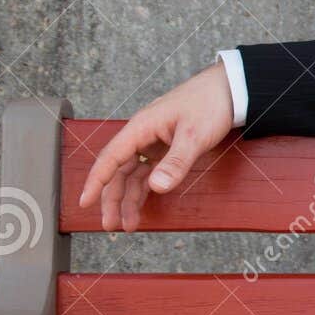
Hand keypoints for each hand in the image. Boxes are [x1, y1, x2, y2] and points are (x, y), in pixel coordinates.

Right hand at [76, 60, 235, 231]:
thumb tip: (156, 187)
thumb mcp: (194, 135)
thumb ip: (176, 162)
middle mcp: (142, 135)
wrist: (229, 89)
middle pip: (118, 170)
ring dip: (128, 198)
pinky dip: (144, 189)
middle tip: (111, 225)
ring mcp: (153, 142)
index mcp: (140, 128)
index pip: (110, 158)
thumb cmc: (210, 104)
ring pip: (132, 174)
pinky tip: (142, 205)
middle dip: (112, 198)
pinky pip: (148, 171)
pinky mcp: (166, 148)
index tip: (84, 202)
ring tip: (128, 224)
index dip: (96, 181)